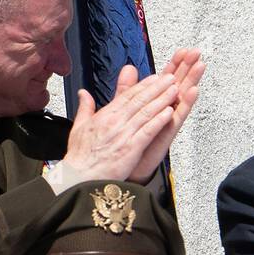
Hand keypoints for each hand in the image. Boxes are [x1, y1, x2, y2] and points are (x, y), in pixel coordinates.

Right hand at [61, 72, 177, 181]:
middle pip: (140, 100)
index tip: (154, 78)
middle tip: (170, 78)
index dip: (143, 85)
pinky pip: (148, 131)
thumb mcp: (79, 127)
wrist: (80, 176)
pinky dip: (159, 120)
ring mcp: (124, 134)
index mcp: (105, 116)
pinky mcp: (131, 148)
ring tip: (174, 90)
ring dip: (162, 100)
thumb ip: (85, 108)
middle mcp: (116, 122)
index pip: (127, 96)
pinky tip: (169, 113)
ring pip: (146, 112)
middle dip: (157, 87)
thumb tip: (83, 93)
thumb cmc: (81, 157)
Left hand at [128, 49, 204, 182]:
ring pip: (182, 97)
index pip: (165, 80)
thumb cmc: (128, 140)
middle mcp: (164, 110)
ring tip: (200, 66)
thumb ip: (126, 89)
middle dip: (187, 67)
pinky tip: (192, 91)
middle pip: (178, 84)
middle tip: (196, 52)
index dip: (173, 64)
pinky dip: (186, 103)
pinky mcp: (167, 132)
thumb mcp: (124, 108)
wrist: (125, 166)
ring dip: (192, 80)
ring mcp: (167, 120)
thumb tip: (129, 69)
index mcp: (153, 103)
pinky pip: (178, 115)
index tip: (182, 51)